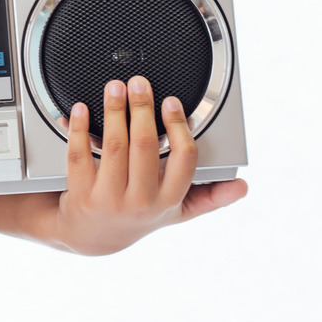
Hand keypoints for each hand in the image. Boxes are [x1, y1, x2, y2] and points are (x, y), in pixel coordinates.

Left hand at [48, 75, 247, 255]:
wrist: (94, 238)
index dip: (178, 126)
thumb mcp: (177, 212)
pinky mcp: (81, 194)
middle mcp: (140, 200)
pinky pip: (79, 155)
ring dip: (114, 110)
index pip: (183, 158)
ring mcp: (108, 198)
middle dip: (142, 108)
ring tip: (115, 87)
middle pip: (144, 145)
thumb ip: (210, 197)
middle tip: (140, 83)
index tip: (171, 102)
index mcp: (168, 200)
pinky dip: (80, 127)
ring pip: (114, 145)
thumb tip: (242, 186)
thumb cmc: (139, 217)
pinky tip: (82, 108)